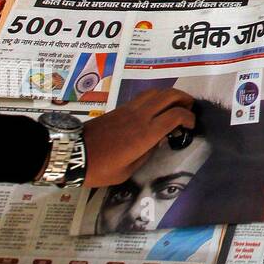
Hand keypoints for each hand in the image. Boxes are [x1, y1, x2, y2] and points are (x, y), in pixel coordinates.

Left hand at [80, 88, 195, 187]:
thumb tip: (156, 142)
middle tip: (189, 108)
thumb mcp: (126, 171)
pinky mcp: (119, 109)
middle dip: (183, 99)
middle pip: (168, 96)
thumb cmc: (100, 168)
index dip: (188, 118)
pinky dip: (155, 98)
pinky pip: (143, 96)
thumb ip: (146, 155)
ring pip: (156, 92)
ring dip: (169, 95)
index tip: (191, 126)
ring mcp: (129, 110)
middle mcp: (140, 117)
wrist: (72, 154)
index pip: (175, 116)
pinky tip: (155, 108)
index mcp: (145, 134)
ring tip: (174, 105)